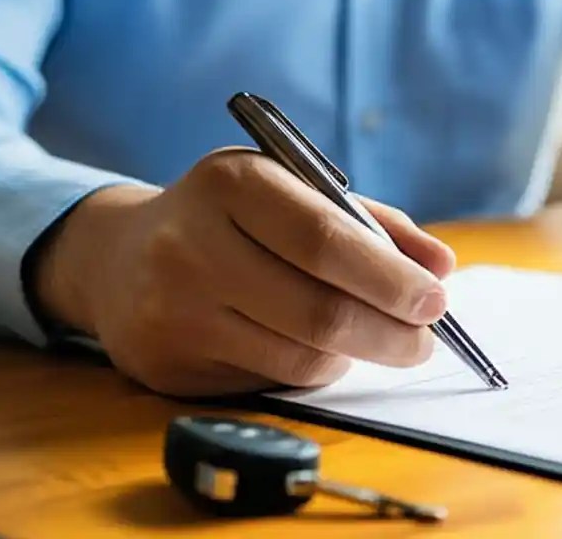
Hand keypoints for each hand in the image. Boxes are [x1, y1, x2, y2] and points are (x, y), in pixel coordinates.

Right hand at [32, 148, 455, 395]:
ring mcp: (173, 309)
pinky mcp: (168, 365)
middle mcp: (191, 243)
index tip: (436, 300)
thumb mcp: (294, 193)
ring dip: (355, 354)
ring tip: (374, 338)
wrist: (120, 258)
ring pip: (301, 356)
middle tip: (424, 341)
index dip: (390, 277)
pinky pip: (271, 380)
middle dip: (390, 333)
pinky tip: (316, 348)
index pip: (325, 239)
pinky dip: (313, 370)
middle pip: (318, 310)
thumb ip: (373, 224)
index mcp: (231, 181)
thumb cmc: (234, 220)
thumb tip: (441, 266)